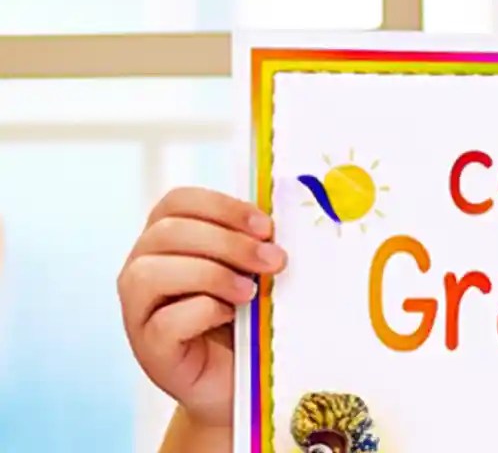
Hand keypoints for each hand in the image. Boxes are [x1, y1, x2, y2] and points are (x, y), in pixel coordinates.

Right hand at [118, 187, 286, 427]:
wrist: (240, 378)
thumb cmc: (245, 319)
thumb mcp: (253, 273)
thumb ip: (254, 245)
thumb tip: (275, 224)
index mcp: (167, 240)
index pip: (177, 202)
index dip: (222, 206)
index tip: (266, 226)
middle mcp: (142, 268)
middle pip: (168, 232)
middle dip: (228, 242)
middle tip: (273, 260)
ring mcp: (138, 310)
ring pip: (152, 272)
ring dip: (211, 274)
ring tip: (251, 292)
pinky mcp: (148, 348)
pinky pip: (164, 321)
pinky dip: (203, 312)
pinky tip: (229, 316)